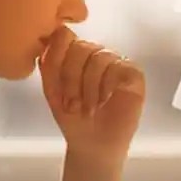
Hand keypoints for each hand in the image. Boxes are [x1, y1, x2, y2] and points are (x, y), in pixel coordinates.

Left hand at [38, 27, 145, 159]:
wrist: (92, 144)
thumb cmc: (72, 118)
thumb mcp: (52, 90)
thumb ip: (48, 64)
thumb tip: (45, 40)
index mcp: (75, 53)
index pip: (64, 36)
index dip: (57, 56)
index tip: (55, 83)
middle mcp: (97, 53)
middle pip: (81, 47)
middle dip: (72, 78)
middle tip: (72, 105)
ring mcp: (117, 63)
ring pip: (100, 58)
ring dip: (90, 87)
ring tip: (88, 109)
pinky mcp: (134, 75)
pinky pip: (120, 68)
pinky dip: (107, 87)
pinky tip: (103, 102)